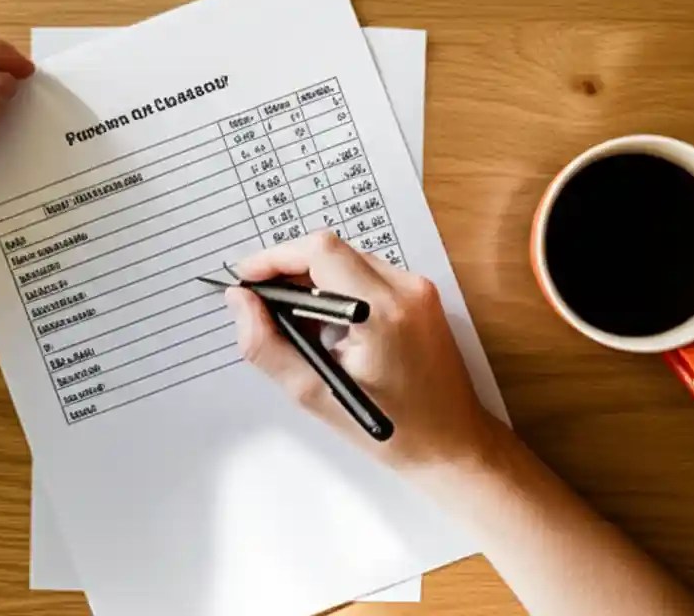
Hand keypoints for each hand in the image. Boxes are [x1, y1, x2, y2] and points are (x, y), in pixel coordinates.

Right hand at [225, 231, 496, 474]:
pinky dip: (338, 288)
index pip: (319, 252)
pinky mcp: (422, 294)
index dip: (274, 258)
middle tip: (262, 303)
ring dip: (312, 280)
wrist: (453, 444)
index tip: (247, 278)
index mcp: (381, 312)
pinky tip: (325, 325)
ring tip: (294, 322)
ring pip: (347, 259)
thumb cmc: (392, 430)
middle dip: (289, 269)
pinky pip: (367, 273)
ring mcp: (418, 288)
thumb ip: (267, 345)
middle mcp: (405, 289)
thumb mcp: (315, 394)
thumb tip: (240, 302)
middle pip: (331, 250)